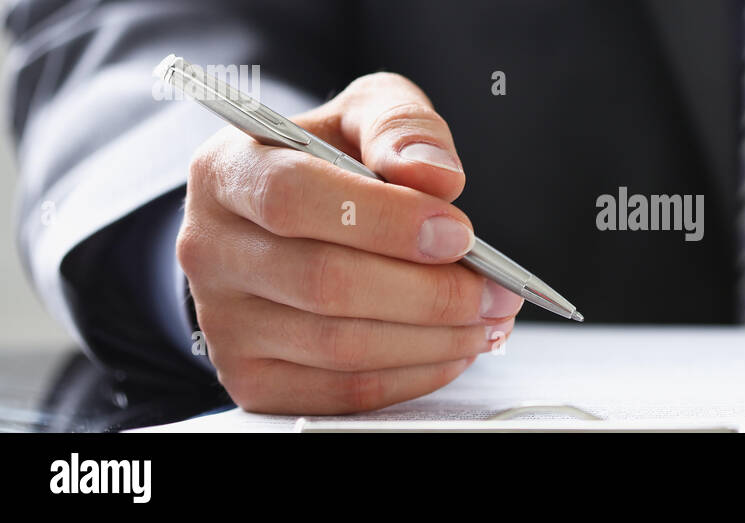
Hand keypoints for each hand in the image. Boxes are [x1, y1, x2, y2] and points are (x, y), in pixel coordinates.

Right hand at [178, 73, 521, 413]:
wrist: (287, 216)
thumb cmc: (329, 161)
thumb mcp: (364, 115)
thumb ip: (401, 128)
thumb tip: (437, 177)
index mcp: (227, 171)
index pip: (294, 197)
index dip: (385, 220)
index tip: (458, 233)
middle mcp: (210, 250)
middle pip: (325, 283)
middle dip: (431, 292)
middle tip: (497, 290)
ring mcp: (224, 323)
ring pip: (341, 347)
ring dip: (434, 338)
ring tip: (488, 319)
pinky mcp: (252, 379)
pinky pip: (344, 392)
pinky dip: (414, 375)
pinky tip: (454, 347)